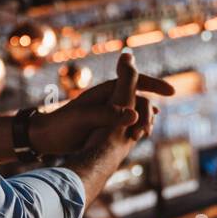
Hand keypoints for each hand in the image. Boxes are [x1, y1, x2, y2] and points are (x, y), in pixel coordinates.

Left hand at [32, 51, 173, 154]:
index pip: (136, 80)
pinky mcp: (105, 124)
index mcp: (106, 90)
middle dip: (149, 109)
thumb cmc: (61, 125)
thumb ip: (109, 114)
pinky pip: (127, 122)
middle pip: (138, 97)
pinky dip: (136, 126)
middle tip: (151, 126)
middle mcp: (109, 98)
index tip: (172, 91)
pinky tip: (140, 135)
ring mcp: (108, 111)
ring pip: (135, 110)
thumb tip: (136, 115)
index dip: (155, 85)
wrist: (44, 137)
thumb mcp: (85, 118)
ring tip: (147, 132)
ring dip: (144, 119)